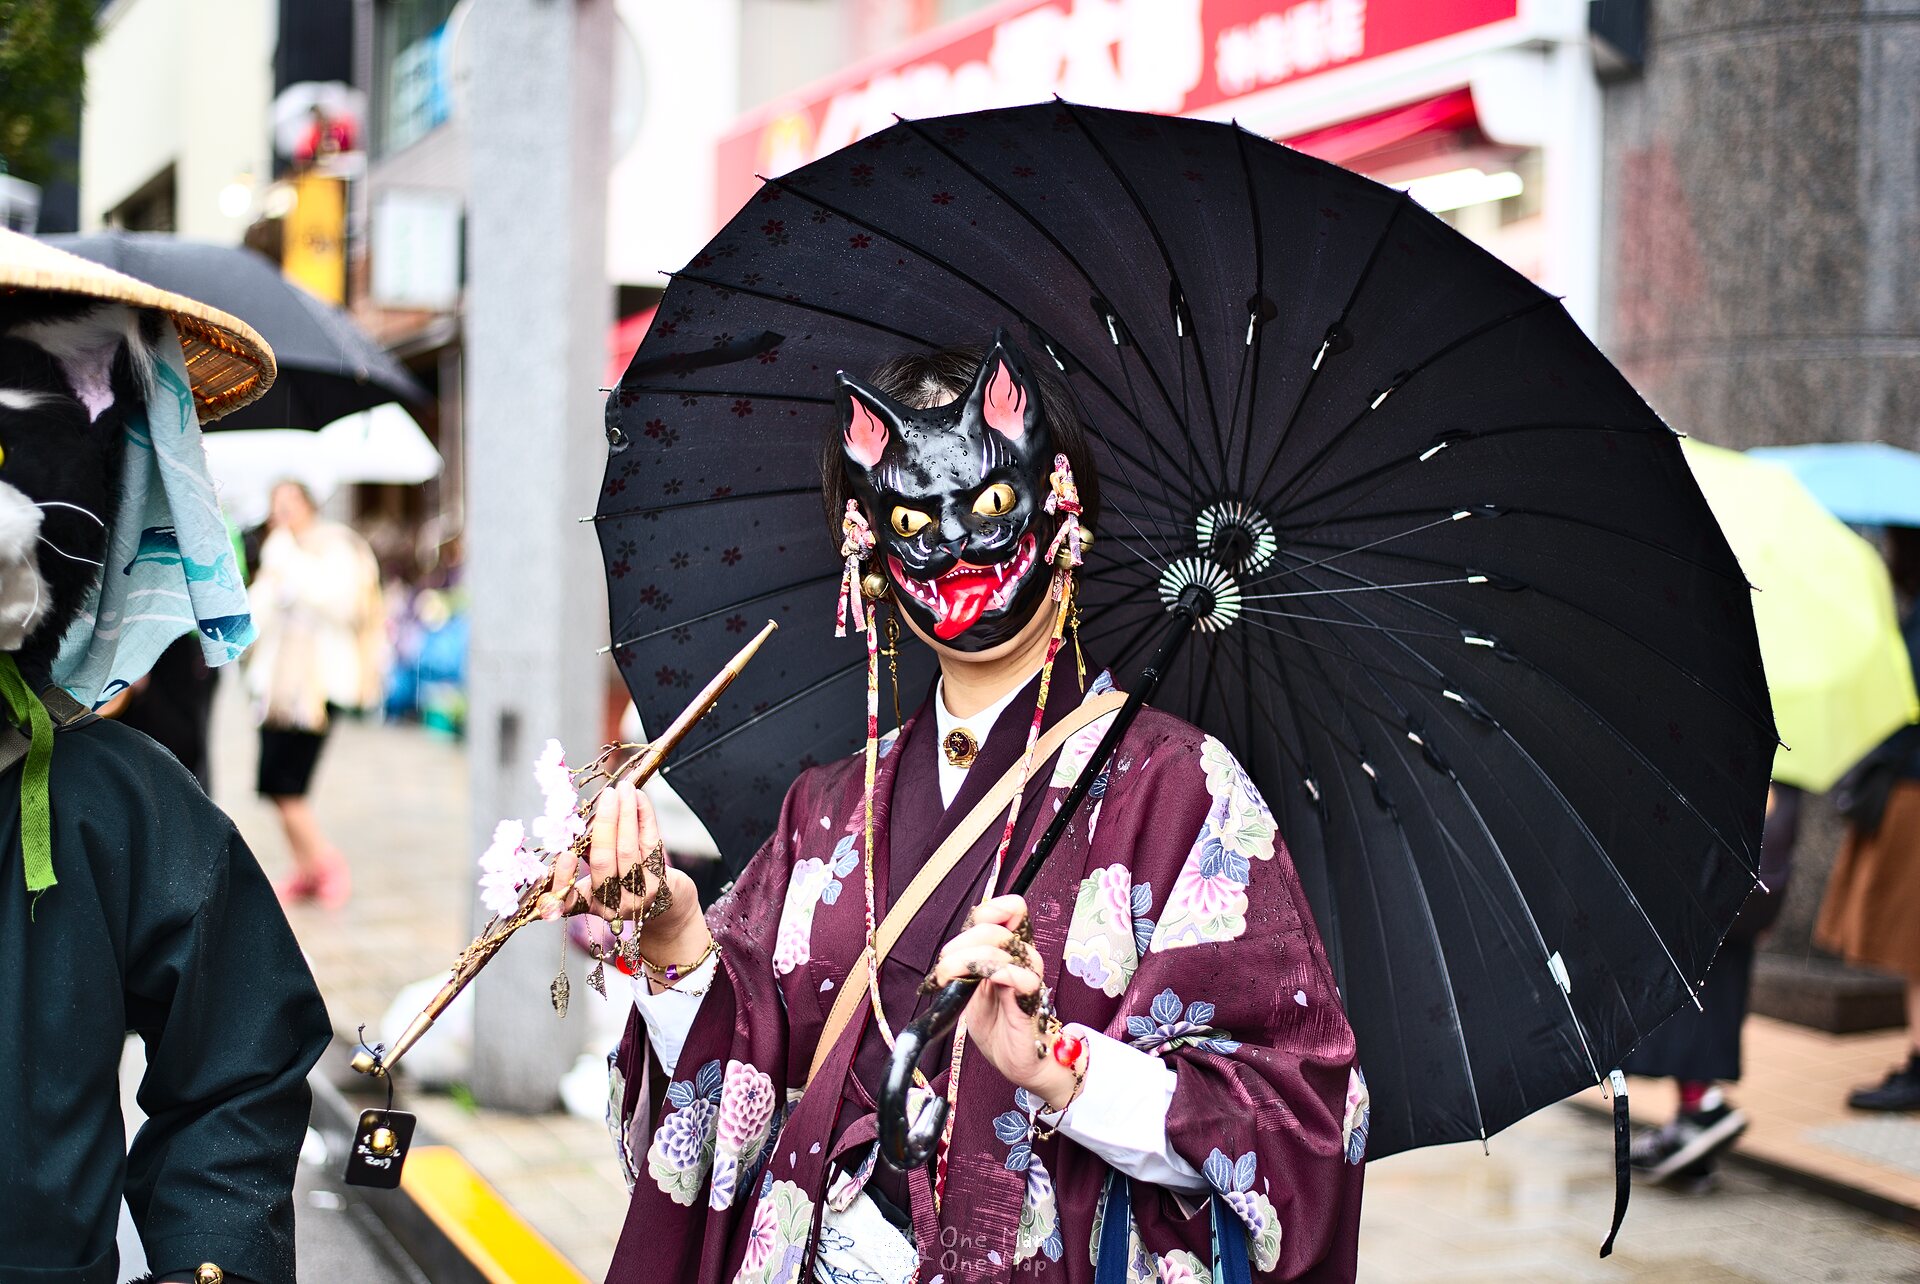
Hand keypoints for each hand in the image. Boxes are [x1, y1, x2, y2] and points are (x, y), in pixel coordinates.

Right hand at [536, 781, 703, 955]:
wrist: (668, 911)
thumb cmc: (626, 885)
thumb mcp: (604, 877)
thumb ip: (591, 853)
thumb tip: (581, 818)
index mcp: (590, 903)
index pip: (568, 899)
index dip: (563, 879)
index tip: (565, 854)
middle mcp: (611, 903)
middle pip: (603, 863)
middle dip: (604, 825)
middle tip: (606, 796)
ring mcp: (637, 895)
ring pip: (627, 850)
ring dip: (625, 814)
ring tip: (624, 789)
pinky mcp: (660, 883)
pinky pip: (650, 843)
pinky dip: (644, 816)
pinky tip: (639, 797)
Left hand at [929, 894, 1075, 1109]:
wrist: (1016, 1062)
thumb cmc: (997, 1026)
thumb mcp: (971, 990)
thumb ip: (966, 966)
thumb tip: (948, 952)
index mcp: (1011, 950)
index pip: (1010, 909)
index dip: (986, 912)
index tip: (958, 942)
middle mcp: (1023, 957)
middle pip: (997, 926)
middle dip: (961, 942)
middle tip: (943, 969)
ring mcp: (1030, 976)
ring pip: (1004, 945)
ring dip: (967, 957)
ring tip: (948, 978)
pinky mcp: (1032, 999)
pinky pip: (1018, 974)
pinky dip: (992, 972)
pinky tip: (976, 984)